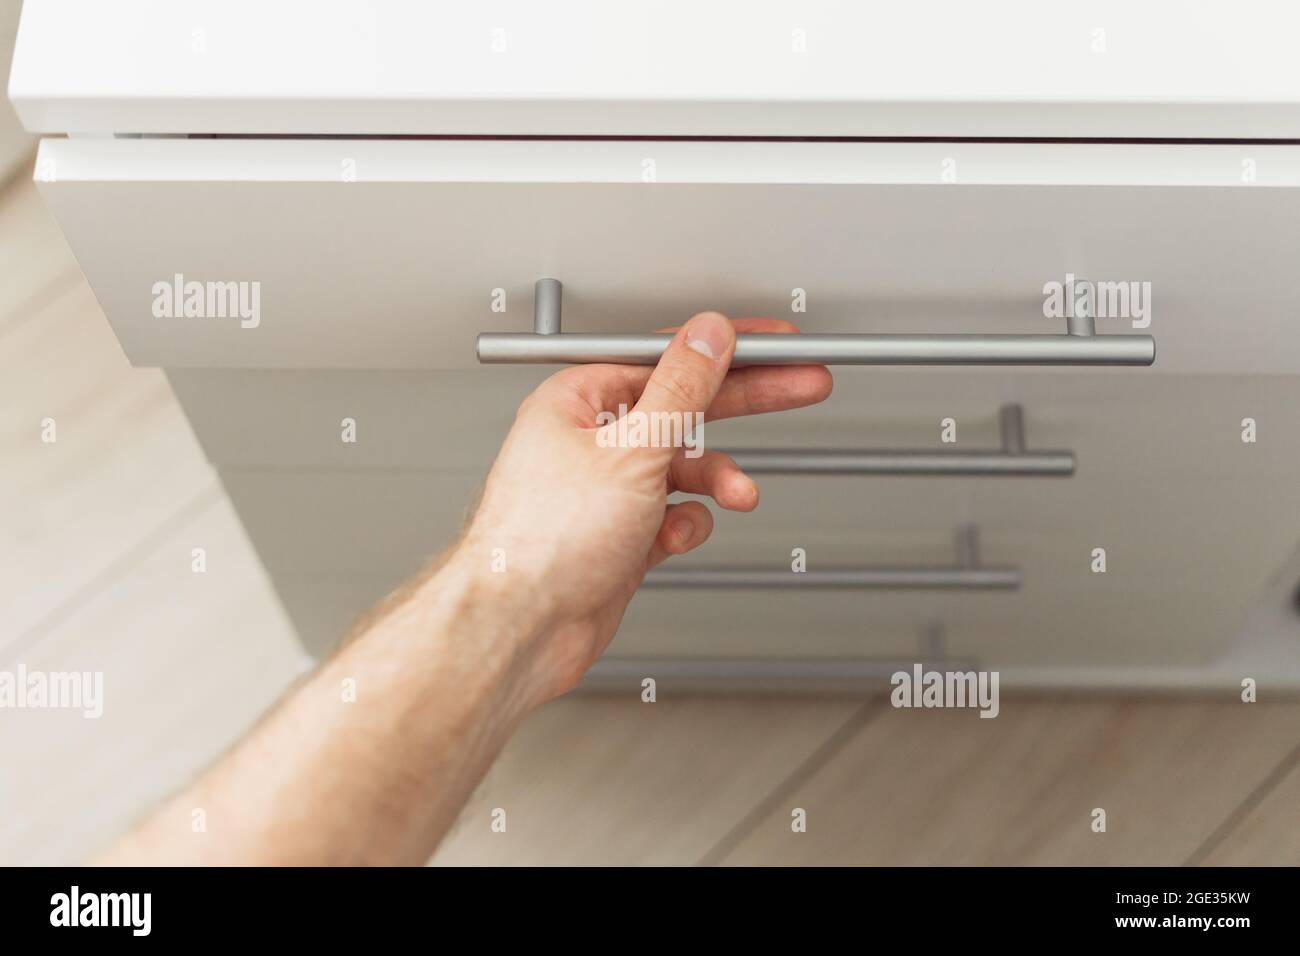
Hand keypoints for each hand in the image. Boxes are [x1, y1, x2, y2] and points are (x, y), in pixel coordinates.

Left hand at [450, 311, 832, 705]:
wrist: (521, 629)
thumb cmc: (543, 541)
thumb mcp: (631, 450)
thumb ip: (680, 390)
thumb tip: (709, 336)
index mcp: (578, 400)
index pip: (666, 357)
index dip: (725, 349)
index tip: (774, 343)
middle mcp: (590, 438)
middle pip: (685, 405)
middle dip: (745, 402)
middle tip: (801, 386)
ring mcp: (607, 488)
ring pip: (685, 467)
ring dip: (716, 481)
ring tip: (739, 495)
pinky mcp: (621, 533)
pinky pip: (675, 514)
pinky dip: (685, 524)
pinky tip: (674, 536)